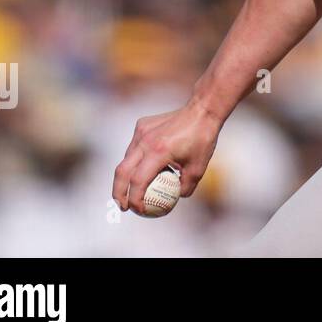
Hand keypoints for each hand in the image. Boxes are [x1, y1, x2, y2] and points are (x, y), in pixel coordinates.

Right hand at [112, 99, 221, 214]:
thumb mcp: (199, 168)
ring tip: (130, 191)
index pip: (138, 181)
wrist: (202, 110)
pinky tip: (144, 168)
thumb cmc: (203, 139)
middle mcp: (145, 141)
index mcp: (159, 152)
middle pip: (122, 172)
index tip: (138, 211)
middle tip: (123, 206)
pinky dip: (135, 160)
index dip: (135, 199)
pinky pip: (134, 146)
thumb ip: (185, 187)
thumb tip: (174, 199)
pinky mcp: (141, 125)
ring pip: (126, 158)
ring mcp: (141, 131)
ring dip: (126, 176)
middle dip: (118, 193)